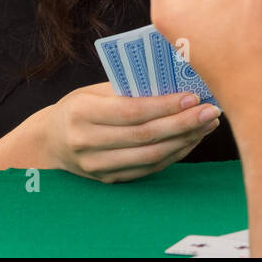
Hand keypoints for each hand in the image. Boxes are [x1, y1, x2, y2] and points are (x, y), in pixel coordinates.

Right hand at [38, 82, 221, 182]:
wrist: (50, 142)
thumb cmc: (81, 107)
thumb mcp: (96, 91)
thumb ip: (130, 89)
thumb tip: (178, 81)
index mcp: (82, 113)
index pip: (132, 111)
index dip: (165, 106)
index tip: (194, 96)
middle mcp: (87, 142)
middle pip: (145, 136)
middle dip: (184, 123)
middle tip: (212, 110)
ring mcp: (97, 166)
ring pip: (150, 156)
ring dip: (185, 140)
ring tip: (208, 124)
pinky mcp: (109, 180)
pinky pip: (149, 169)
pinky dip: (175, 154)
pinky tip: (192, 139)